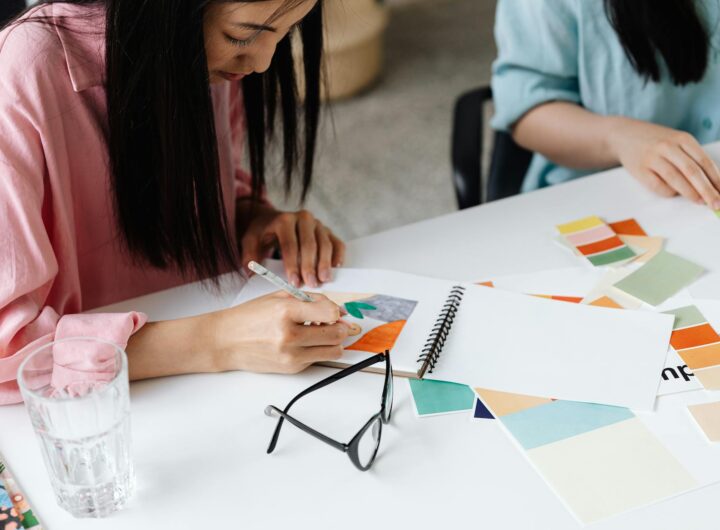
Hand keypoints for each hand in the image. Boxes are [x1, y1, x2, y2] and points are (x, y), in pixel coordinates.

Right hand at [211, 291, 350, 373]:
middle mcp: (289, 336)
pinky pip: (317, 359)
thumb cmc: (250, 317)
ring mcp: (291, 355)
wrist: (226, 341)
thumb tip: (337, 309)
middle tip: (335, 323)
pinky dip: (316, 351)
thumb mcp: (279, 298)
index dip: (336, 311)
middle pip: (336, 334)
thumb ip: (310, 300)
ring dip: (334, 342)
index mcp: (286, 312)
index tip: (334, 311)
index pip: (329, 312)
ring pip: (333, 351)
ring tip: (321, 334)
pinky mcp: (291, 369)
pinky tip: (303, 343)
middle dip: (340, 327)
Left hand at [239, 204, 344, 287]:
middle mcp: (303, 218)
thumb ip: (249, 255)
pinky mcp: (327, 230)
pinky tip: (335, 268)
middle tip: (312, 284)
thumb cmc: (263, 233)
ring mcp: (317, 224)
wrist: (273, 219)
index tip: (294, 282)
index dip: (292, 265)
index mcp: (284, 220)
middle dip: (311, 266)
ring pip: (325, 244)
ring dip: (325, 263)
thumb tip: (251, 271)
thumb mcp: (250, 240)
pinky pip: (337, 243)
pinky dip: (338, 255)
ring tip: (324, 279)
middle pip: (309, 244)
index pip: (290, 245)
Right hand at [608, 118, 719, 208]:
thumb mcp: (676, 141)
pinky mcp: (639, 170)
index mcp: (682, 138)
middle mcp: (667, 147)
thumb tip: (711, 182)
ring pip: (676, 179)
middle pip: (692, 172)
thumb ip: (691, 157)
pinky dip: (669, 192)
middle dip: (707, 190)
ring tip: (701, 202)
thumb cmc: (656, 141)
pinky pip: (658, 186)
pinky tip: (674, 193)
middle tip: (716, 204)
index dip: (716, 179)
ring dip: (691, 193)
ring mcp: (652, 158)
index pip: (704, 162)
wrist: (624, 135)